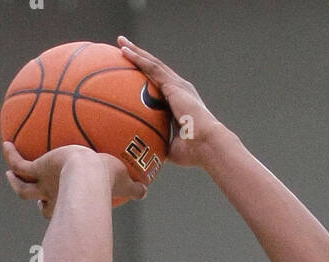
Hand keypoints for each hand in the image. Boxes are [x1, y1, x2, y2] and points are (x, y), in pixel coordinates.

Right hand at [2, 142, 146, 217]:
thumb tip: (147, 190)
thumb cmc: (108, 181)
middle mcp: (55, 197)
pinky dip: (11, 156)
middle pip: (41, 204)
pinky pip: (19, 164)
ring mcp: (44, 183)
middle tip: (32, 192)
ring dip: (15, 182)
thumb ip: (134, 188)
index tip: (58, 204)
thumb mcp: (125, 183)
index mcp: (71, 202)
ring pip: (22, 188)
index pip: (63, 209)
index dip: (59, 209)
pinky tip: (6, 144)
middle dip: (36, 200)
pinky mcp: (39, 168)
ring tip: (9, 172)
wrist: (88, 173)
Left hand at [116, 34, 224, 166]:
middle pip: (155, 69)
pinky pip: (152, 68)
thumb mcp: (171, 148)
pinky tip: (125, 51)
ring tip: (121, 42)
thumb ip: (159, 144)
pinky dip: (138, 58)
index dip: (146, 76)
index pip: (159, 85)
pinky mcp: (174, 85)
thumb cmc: (193, 152)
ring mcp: (177, 85)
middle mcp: (179, 89)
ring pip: (152, 64)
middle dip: (139, 57)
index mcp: (179, 101)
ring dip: (136, 52)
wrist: (207, 144)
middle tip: (123, 46)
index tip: (132, 70)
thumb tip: (146, 153)